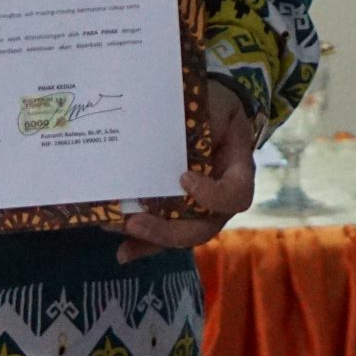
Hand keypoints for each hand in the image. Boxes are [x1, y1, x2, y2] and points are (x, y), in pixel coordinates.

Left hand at [115, 81, 256, 263]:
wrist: (212, 113)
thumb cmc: (216, 108)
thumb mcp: (216, 105)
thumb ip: (204, 116)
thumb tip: (167, 122)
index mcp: (238, 172)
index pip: (236, 195)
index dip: (213, 195)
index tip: (184, 177)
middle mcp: (222, 200)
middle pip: (204, 228)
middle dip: (169, 231)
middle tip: (135, 222)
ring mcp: (200, 210)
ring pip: (182, 236)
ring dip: (149, 239)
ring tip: (118, 230)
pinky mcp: (179, 214)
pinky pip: (165, 236)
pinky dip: (143, 245)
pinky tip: (122, 251)